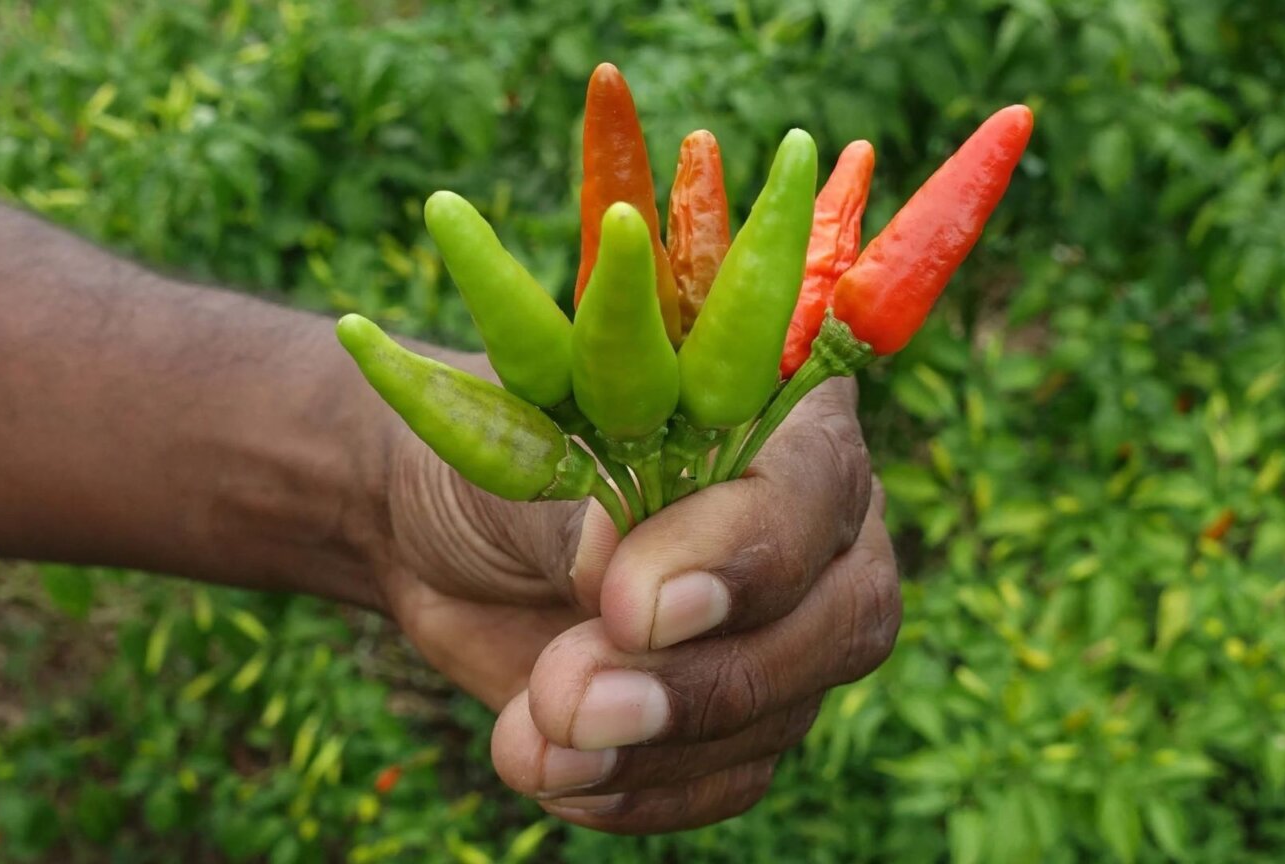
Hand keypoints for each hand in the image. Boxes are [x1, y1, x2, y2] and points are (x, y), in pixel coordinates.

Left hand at [371, 377, 899, 833]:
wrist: (442, 543)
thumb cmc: (493, 465)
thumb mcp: (514, 460)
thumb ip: (576, 505)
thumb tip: (610, 565)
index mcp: (784, 416)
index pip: (814, 485)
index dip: (741, 554)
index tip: (631, 607)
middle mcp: (819, 522)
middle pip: (842, 617)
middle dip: (703, 676)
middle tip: (569, 697)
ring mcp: (794, 626)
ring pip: (784, 709)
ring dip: (654, 746)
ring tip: (532, 742)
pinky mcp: (748, 712)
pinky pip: (736, 775)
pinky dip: (643, 789)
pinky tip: (556, 773)